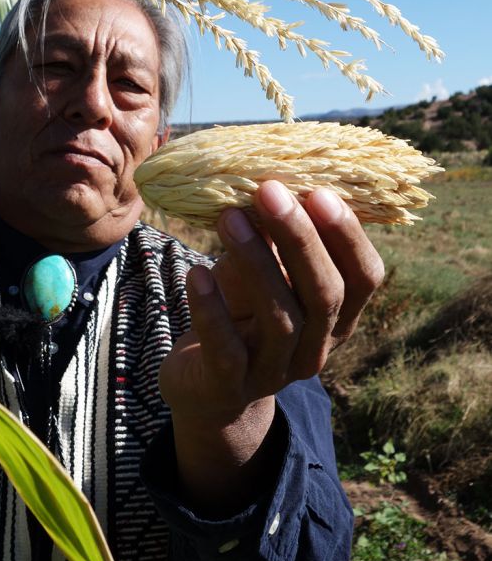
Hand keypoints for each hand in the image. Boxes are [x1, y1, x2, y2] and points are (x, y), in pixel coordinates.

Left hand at [159, 180, 383, 511]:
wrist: (205, 387)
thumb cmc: (241, 313)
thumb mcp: (262, 272)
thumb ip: (272, 234)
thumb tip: (271, 173)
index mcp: (336, 316)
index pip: (364, 277)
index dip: (348, 236)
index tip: (320, 191)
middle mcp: (316, 347)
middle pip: (325, 294)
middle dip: (300, 239)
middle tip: (270, 190)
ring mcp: (274, 372)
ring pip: (281, 320)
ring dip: (255, 263)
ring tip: (229, 218)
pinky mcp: (230, 387)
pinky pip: (227, 351)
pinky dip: (212, 310)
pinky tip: (197, 272)